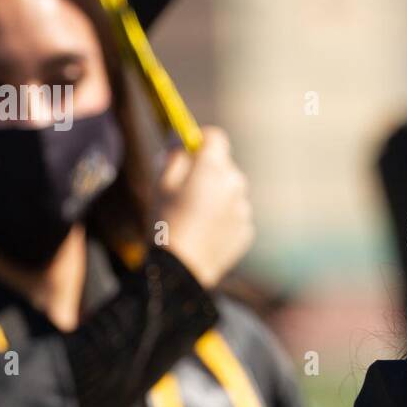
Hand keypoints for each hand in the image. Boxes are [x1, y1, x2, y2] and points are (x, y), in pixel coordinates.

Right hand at [154, 127, 253, 288]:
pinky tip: (204, 233)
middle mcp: (234, 183)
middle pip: (224, 166)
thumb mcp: (160, 183)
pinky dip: (223, 218)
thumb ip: (174, 155)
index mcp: (212, 168)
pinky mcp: (247, 229)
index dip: (200, 141)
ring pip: (230, 191)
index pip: (215, 137)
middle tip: (185, 190)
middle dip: (207, 171)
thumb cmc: (166, 222)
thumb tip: (180, 138)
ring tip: (194, 217)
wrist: (181, 269)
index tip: (189, 151)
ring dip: (217, 196)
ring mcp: (243, 208)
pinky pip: (235, 215)